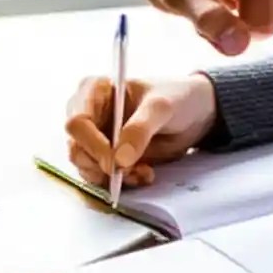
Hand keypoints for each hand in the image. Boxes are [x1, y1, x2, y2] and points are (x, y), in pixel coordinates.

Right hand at [65, 74, 217, 186]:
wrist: (197, 113)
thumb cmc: (177, 97)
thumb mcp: (161, 108)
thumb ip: (139, 130)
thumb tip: (119, 160)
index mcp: (94, 90)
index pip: (77, 122)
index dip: (92, 145)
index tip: (114, 161)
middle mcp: (90, 114)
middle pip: (76, 148)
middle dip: (101, 165)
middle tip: (128, 172)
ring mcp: (97, 138)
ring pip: (87, 167)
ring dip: (112, 177)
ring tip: (143, 172)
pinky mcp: (108, 157)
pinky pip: (103, 177)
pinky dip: (121, 182)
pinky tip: (143, 174)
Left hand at [127, 0, 272, 55]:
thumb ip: (205, 18)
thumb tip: (241, 46)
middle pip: (265, 20)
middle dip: (234, 27)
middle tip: (197, 7)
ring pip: (257, 27)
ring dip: (227, 27)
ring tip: (199, 3)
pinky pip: (247, 25)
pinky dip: (225, 25)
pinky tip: (207, 4)